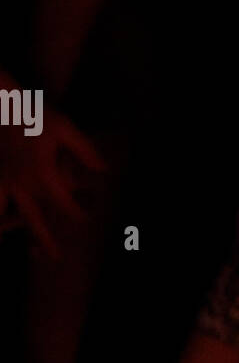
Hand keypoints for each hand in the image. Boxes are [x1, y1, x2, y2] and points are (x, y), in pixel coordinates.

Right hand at [0, 105, 106, 255]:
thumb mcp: (64, 127)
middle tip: (54, 259)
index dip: (78, 213)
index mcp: (43, 175)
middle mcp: (22, 185)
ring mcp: (4, 182)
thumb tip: (105, 169)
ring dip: (11, 232)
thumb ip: (85, 151)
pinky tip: (1, 229)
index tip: (85, 218)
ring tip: (22, 251)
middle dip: (45, 241)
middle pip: (36, 221)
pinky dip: (0, 215)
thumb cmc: (33, 113)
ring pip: (8, 216)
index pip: (65, 204)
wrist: (1, 103)